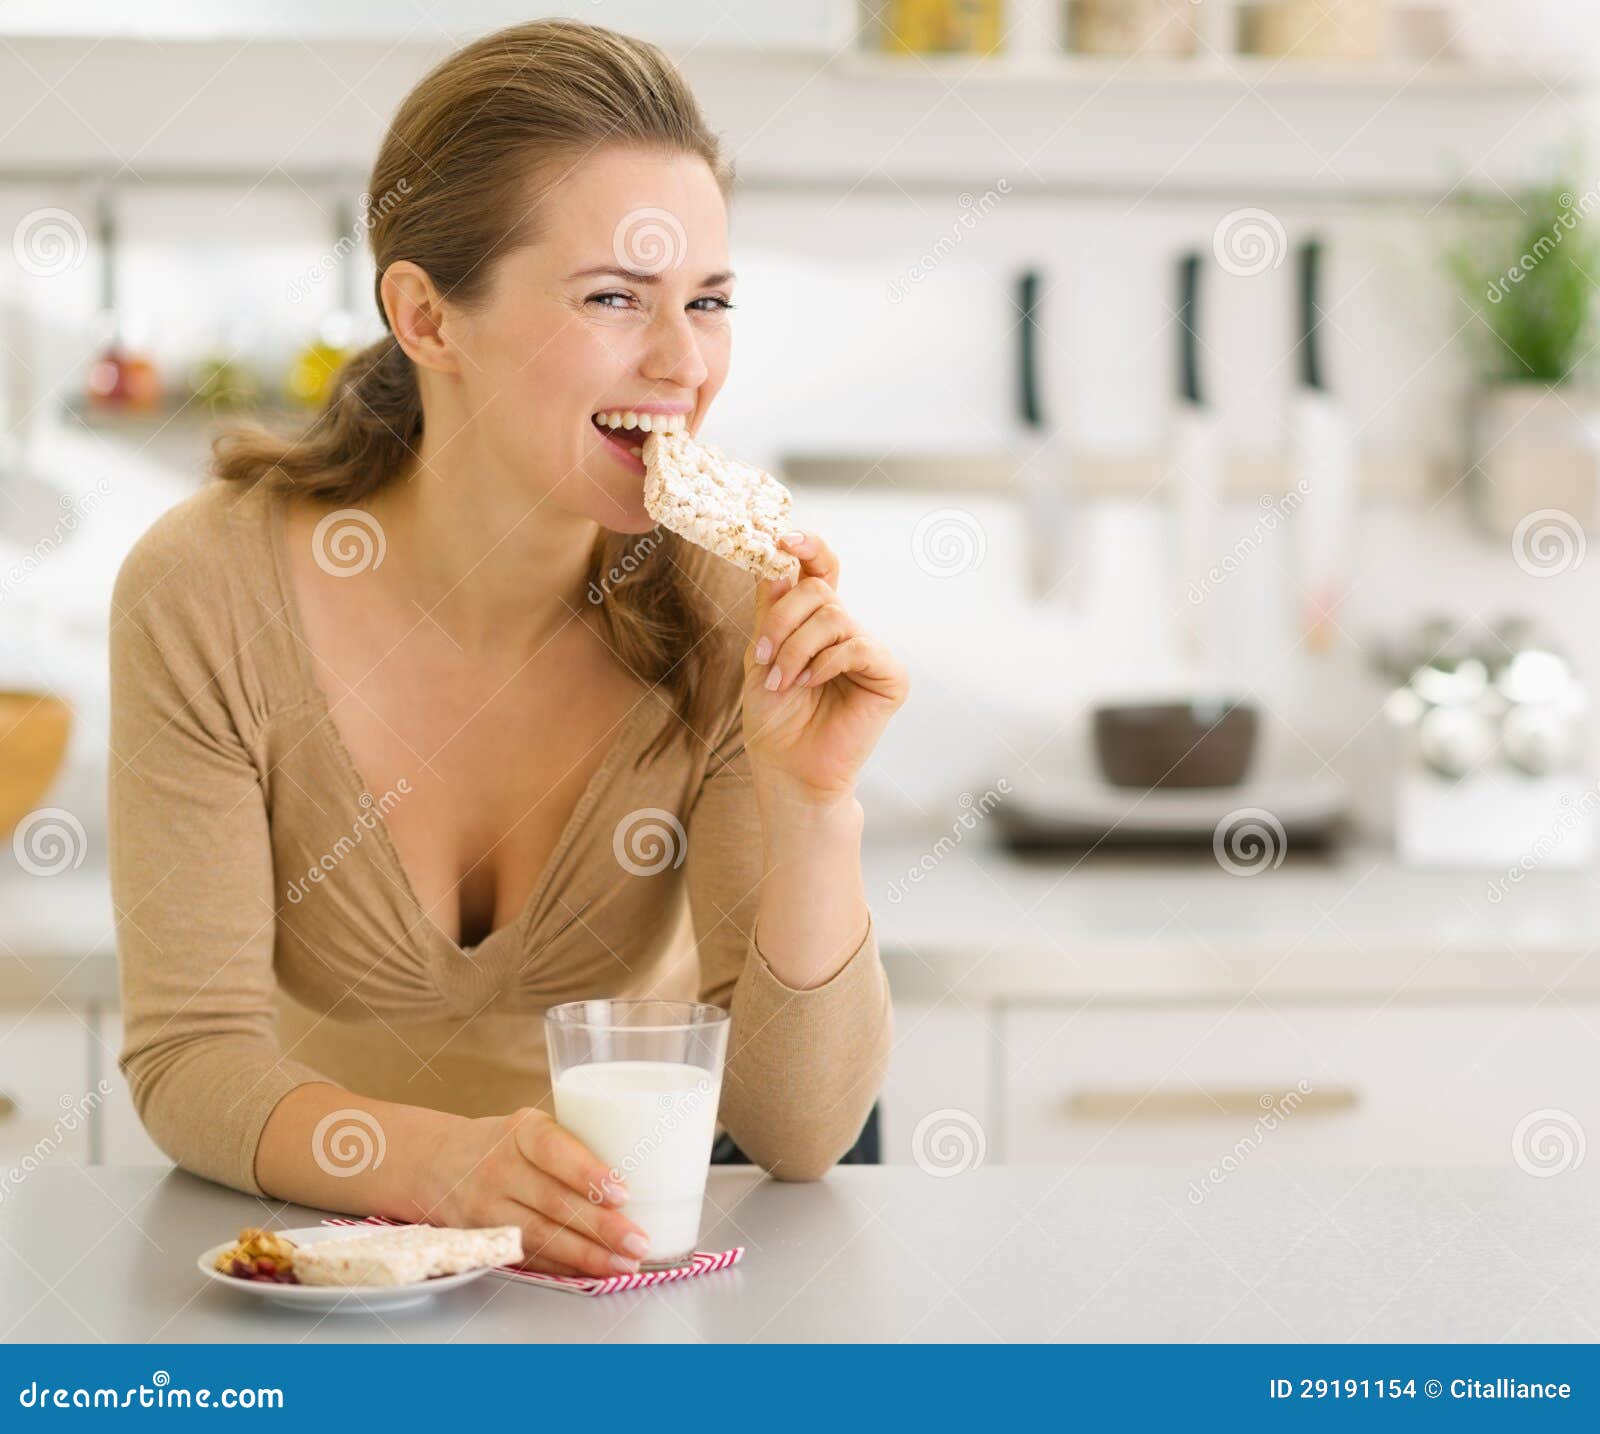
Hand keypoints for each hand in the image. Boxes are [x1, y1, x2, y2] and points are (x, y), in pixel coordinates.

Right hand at [423, 1107, 650, 1277]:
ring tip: (624, 1264)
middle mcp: (500, 1168)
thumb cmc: (509, 1143)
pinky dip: (564, 1267)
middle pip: (552, 1201)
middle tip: (638, 1241)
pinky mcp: (483, 1239)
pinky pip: (529, 1257)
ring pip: (540, 1236)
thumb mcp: (535, 1127)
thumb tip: (651, 1168)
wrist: (440, 1162)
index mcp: (522, 1131)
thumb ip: (577, 1146)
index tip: (622, 1191)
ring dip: (586, 1256)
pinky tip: (593, 1272)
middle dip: (600, 1226)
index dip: (588, 1172)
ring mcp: (487, 1207)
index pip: (554, 1150)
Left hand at [743, 529, 908, 802]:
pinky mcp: (888, 675)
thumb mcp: (760, 655)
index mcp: (815, 621)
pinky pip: (856, 646)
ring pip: (833, 617)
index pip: (819, 570)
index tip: (782, 538)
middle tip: (763, 656)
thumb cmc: (773, 718)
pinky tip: (810, 685)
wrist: (787, 770)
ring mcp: (869, 651)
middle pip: (818, 591)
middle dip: (782, 620)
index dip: (807, 547)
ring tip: (781, 682)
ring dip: (796, 649)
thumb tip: (778, 565)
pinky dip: (824, 663)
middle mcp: (846, 629)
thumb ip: (770, 611)